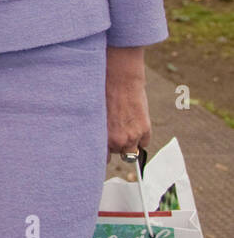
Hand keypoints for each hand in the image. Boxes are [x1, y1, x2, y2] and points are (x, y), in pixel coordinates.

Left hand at [105, 46, 150, 162]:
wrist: (119, 78)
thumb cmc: (101, 93)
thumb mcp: (93, 115)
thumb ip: (96, 131)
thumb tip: (95, 141)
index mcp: (99, 137)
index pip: (101, 158)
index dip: (102, 153)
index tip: (102, 151)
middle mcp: (116, 140)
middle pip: (117, 153)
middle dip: (115, 145)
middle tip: (114, 130)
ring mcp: (131, 136)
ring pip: (131, 152)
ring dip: (129, 143)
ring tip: (124, 126)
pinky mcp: (144, 129)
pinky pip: (144, 142)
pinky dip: (141, 136)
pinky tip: (134, 122)